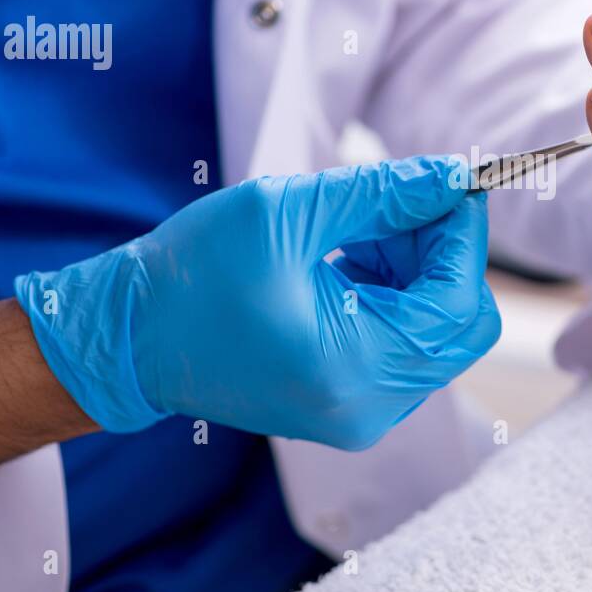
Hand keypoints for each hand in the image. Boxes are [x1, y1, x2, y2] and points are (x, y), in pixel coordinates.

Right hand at [15, 156, 499, 448]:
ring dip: (415, 270)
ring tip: (352, 233)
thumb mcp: (287, 212)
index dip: (462, 234)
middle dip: (442, 254)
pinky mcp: (350, 403)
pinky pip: (404, 344)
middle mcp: (369, 408)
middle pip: (460, 323)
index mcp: (354, 367)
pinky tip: (344, 261)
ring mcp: (361, 414)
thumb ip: (383, 194)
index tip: (445, 180)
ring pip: (435, 330)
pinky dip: (393, 294)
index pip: (458, 301)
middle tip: (396, 205)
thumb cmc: (193, 274)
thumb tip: (451, 177)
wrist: (129, 338)